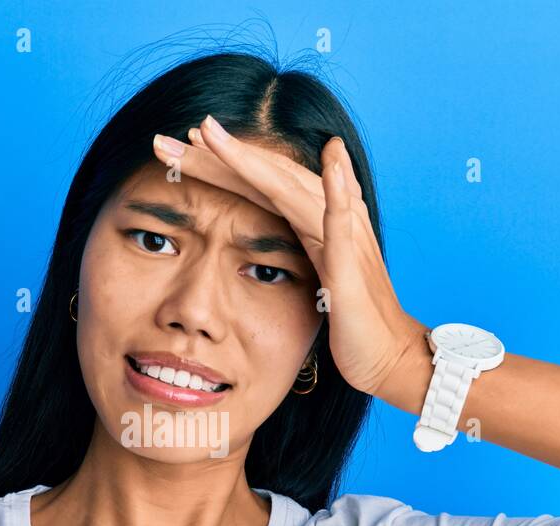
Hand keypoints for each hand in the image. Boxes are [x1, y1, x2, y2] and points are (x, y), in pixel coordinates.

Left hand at [152, 117, 427, 396]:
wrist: (388, 357)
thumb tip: (289, 220)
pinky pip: (343, 224)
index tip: (183, 144)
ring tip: (210, 134)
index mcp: (312, 222)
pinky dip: (337, 192)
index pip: (263, 181)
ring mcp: (342, 238)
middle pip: (267, 174)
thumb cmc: (351, 322)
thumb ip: (303, 243)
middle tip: (171, 135)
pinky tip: (331, 159)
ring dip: (250, 159)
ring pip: (291, 187)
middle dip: (218, 153)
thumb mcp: (318, 276)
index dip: (224, 162)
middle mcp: (328, 219)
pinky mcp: (350, 267)